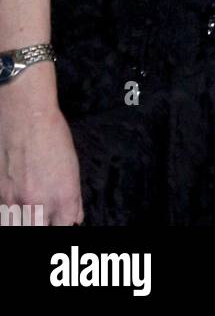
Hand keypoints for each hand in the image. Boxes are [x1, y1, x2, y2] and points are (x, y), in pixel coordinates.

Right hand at [0, 93, 82, 225]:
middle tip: (43, 218)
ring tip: (31, 213)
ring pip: (18, 228)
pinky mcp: (0, 194)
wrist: (25, 115)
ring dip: (26, 222)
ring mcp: (17, 201)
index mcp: (64, 197)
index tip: (60, 222)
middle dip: (43, 226)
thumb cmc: (53, 135)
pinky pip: (5, 216)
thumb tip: (75, 219)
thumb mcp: (72, 167)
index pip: (65, 228)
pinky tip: (17, 208)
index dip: (63, 226)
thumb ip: (73, 199)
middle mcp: (40, 204)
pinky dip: (11, 215)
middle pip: (40, 232)